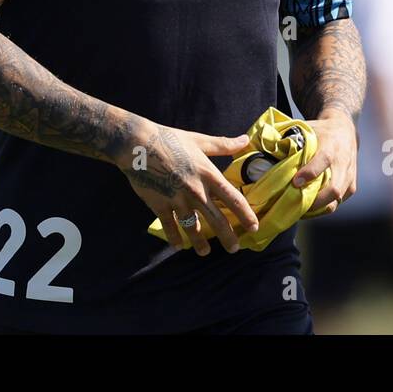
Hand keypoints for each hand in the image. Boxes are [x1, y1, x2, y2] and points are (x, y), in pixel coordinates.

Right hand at [119, 121, 260, 255]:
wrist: (139, 144)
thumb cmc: (171, 139)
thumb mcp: (199, 141)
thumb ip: (224, 144)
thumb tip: (246, 139)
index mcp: (208, 175)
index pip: (233, 199)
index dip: (246, 215)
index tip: (254, 227)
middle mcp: (196, 191)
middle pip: (217, 220)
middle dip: (228, 237)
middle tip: (234, 249)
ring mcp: (177, 200)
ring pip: (193, 228)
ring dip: (200, 243)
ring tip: (205, 252)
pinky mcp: (160, 206)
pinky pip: (169, 227)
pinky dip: (174, 238)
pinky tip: (178, 246)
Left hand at [292, 108, 357, 216]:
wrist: (345, 131)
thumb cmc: (320, 131)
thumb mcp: (306, 129)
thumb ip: (291, 140)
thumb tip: (265, 150)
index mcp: (331, 146)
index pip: (323, 161)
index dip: (310, 173)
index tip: (295, 182)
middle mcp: (343, 163)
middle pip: (333, 189)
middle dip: (314, 201)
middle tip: (294, 205)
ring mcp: (349, 177)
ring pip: (336, 200)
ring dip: (317, 208)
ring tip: (298, 210)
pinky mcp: (352, 187)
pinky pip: (338, 203)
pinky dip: (322, 208)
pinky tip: (308, 209)